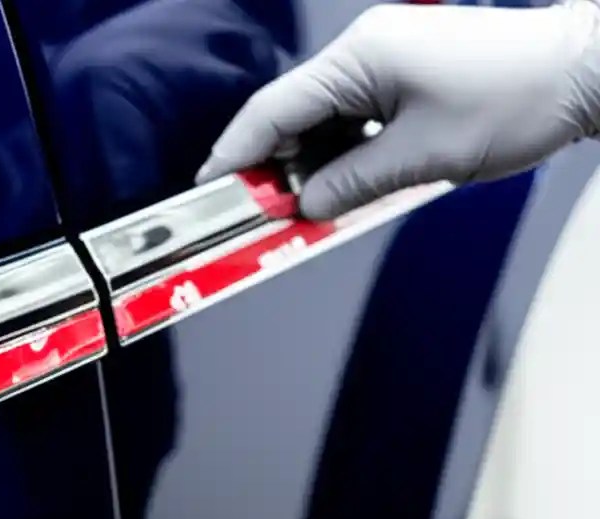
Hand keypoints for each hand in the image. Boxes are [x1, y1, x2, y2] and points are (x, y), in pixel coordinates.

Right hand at [196, 2, 599, 218]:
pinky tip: (351, 182)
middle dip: (278, 166)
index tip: (210, 189)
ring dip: (316, 162)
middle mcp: (362, 50)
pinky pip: (354, 114)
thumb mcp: (423, 158)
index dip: (235, 154)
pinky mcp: (404, 71)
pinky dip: (345, 150)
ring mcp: (384, 57)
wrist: (584, 69)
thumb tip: (305, 208)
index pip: (272, 110)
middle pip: (293, 114)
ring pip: (324, 118)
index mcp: (357, 58)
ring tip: (317, 206)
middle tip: (267, 215)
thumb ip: (351, 184)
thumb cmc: (514, 100)